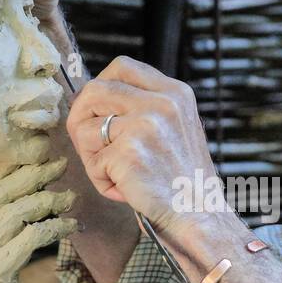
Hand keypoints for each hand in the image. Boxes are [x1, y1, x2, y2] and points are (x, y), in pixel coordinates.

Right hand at [0, 156, 76, 282]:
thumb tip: (19, 178)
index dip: (4, 165)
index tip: (33, 154)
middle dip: (33, 173)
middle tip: (60, 164)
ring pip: (17, 211)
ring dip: (50, 200)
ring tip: (71, 197)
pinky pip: (32, 235)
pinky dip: (55, 226)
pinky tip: (70, 224)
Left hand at [66, 56, 222, 238]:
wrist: (200, 216)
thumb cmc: (182, 180)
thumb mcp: (176, 127)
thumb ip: (146, 107)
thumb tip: (92, 98)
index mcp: (175, 93)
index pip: (122, 66)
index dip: (101, 86)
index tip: (98, 111)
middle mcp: (162, 103)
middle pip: (94, 90)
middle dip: (80, 119)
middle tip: (91, 146)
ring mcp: (145, 126)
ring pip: (84, 128)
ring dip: (91, 156)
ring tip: (115, 173)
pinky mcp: (129, 154)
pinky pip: (92, 162)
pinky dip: (100, 180)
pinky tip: (124, 189)